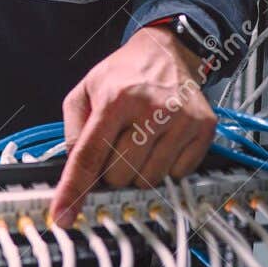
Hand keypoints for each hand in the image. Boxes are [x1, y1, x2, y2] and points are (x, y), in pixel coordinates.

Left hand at [52, 25, 216, 224]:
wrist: (168, 50)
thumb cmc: (124, 74)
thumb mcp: (85, 90)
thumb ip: (73, 130)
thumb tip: (73, 170)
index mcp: (116, 98)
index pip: (90, 155)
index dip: (74, 189)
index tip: (63, 215)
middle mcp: (151, 109)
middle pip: (120, 175)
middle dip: (112, 169)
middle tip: (118, 144)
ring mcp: (181, 120)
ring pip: (149, 179)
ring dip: (140, 170)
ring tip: (141, 140)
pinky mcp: (204, 128)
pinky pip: (178, 174)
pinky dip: (166, 165)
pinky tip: (163, 140)